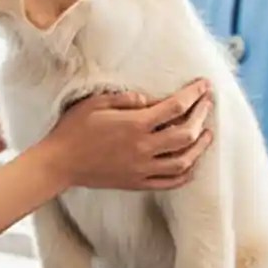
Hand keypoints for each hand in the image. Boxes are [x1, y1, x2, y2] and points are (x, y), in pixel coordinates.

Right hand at [43, 78, 213, 190]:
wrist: (60, 163)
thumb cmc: (73, 129)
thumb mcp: (95, 102)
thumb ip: (124, 98)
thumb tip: (148, 98)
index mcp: (135, 125)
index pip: (175, 107)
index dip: (193, 94)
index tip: (203, 85)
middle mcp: (144, 148)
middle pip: (186, 133)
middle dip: (202, 116)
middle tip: (207, 104)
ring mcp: (142, 169)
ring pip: (184, 161)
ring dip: (200, 146)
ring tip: (207, 133)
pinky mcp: (138, 183)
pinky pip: (171, 182)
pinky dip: (187, 172)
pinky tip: (192, 163)